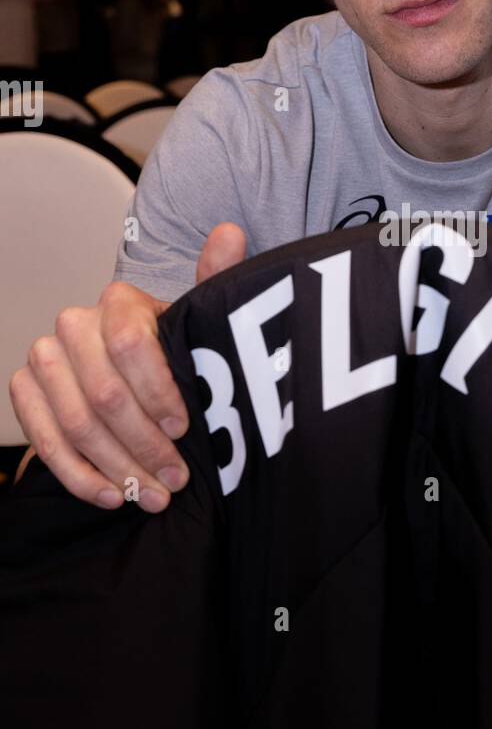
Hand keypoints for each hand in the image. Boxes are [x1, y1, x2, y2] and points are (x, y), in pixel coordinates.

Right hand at [9, 223, 246, 510]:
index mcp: (119, 302)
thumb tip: (230, 234)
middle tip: (177, 478)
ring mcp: (44, 359)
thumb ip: (216, 280)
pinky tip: (112, 494)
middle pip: (104, 393)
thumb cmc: (171, 350)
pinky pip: (45, 440)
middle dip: (144, 444)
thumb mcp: (197, 321)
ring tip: (153, 494)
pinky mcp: (25, 391)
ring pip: (77, 423)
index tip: (185, 427)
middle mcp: (74, 325)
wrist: (127, 373)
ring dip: (118, 467)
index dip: (158, 391)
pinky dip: (79, 475)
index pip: (130, 344)